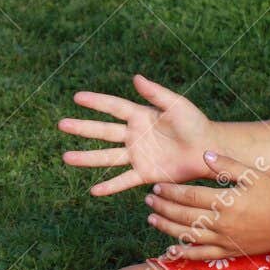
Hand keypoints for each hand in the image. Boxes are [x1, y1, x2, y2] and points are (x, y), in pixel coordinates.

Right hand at [57, 74, 215, 196]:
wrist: (208, 151)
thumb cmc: (195, 123)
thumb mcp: (177, 105)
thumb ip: (156, 93)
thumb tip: (135, 77)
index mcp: (141, 115)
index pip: (113, 107)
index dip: (96, 102)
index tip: (76, 98)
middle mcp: (134, 135)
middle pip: (103, 131)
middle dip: (82, 128)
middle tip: (61, 125)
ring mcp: (137, 155)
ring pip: (107, 157)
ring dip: (87, 158)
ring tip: (67, 157)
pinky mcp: (145, 174)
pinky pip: (123, 180)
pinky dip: (109, 186)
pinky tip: (94, 191)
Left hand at [145, 151, 269, 260]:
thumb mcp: (253, 175)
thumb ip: (228, 165)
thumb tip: (204, 155)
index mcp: (226, 201)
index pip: (189, 196)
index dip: (170, 192)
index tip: (157, 187)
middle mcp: (221, 223)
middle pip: (184, 216)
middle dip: (163, 208)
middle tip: (148, 200)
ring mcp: (223, 240)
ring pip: (188, 235)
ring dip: (167, 227)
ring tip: (152, 219)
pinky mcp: (227, 252)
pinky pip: (202, 255)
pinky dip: (184, 254)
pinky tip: (169, 250)